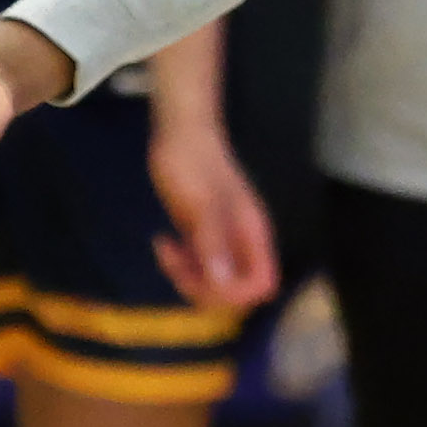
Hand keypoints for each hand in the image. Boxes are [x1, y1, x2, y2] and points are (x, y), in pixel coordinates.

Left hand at [150, 120, 281, 312]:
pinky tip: (163, 242)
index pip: (262, 282)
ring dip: (187, 277)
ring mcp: (221, 239)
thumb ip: (212, 241)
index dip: (237, 293)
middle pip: (236, 290)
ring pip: (213, 281)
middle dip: (205, 288)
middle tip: (178, 265)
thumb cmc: (192, 161)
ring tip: (166, 251)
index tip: (206, 279)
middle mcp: (240, 241)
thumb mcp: (199, 201)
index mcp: (250, 232)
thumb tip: (222, 283)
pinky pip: (197, 266)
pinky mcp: (202, 235)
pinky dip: (179, 265)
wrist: (180, 132)